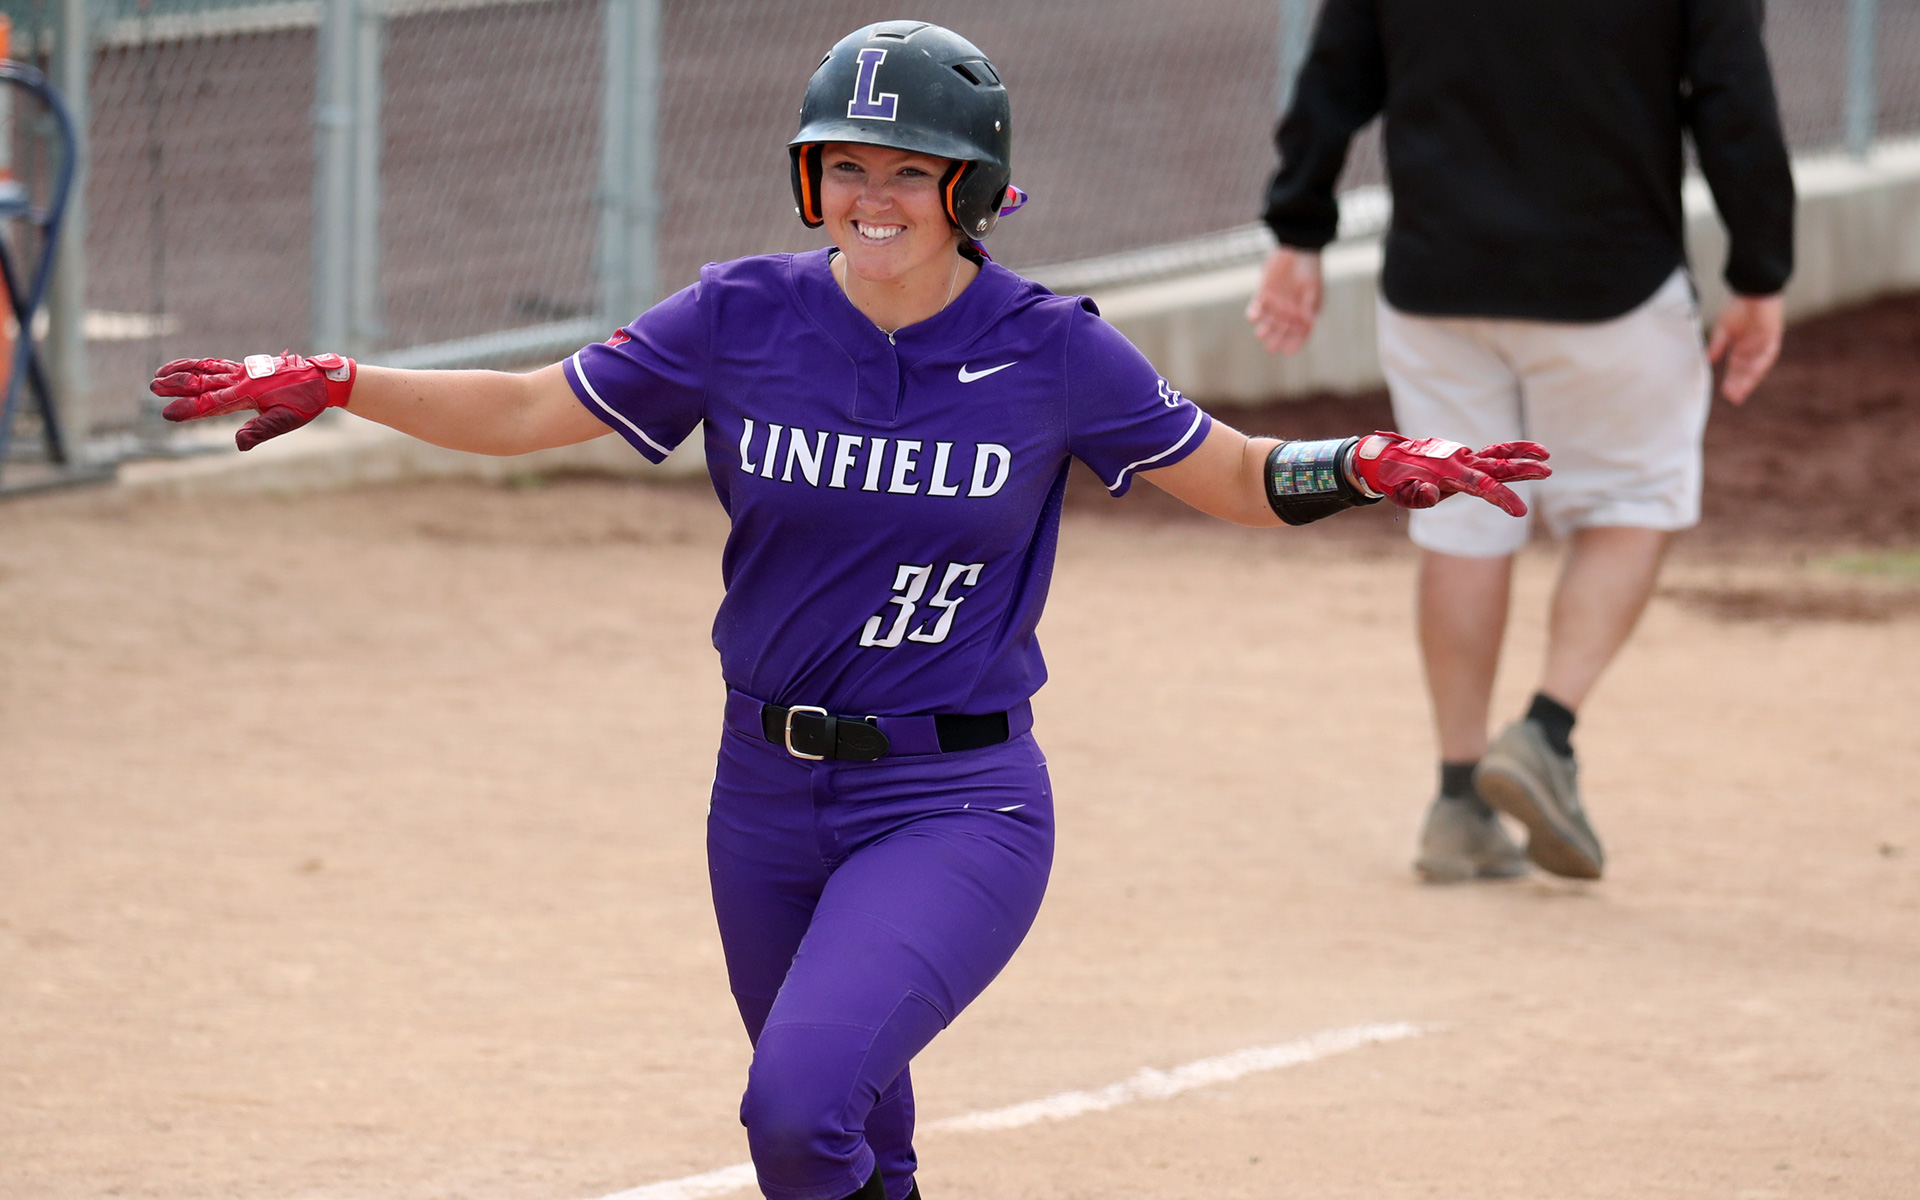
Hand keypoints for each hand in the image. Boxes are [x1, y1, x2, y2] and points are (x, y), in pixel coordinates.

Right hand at [151, 352, 356, 450]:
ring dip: (183, 370)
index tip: (168, 413)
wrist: (321, 379)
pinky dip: (200, 365)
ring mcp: (243, 372)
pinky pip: (217, 365)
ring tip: (159, 373)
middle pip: (202, 382)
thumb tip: (239, 443)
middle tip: (153, 387)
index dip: (189, 409)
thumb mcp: (288, 420)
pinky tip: (190, 368)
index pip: (212, 402)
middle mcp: (241, 379)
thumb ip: (262, 430)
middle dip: (177, 385)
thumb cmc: (306, 401)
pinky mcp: (246, 369)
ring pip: (207, 369)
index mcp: (247, 392)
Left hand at [1245, 246, 1322, 354]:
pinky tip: (1254, 316)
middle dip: (1277, 339)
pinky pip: (1257, 307)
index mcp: (1305, 312)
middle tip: (1271, 347)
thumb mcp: (1313, 287)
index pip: (1300, 332)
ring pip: (1268, 322)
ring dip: (1265, 328)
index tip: (1287, 351)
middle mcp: (1290, 310)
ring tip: (1261, 333)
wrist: (1297, 248)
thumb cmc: (1309, 268)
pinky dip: (1254, 313)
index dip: (1294, 342)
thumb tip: (1309, 322)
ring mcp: (1276, 303)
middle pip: (1282, 330)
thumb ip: (1309, 305)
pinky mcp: (1264, 294)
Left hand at [1351, 431, 1550, 516]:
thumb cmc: (1395, 481)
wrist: (1386, 460)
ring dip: (1520, 453)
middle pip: (1495, 466)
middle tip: (1546, 470)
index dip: (1501, 498)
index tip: (1520, 511)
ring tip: (1545, 455)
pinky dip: (1507, 451)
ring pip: (1496, 454)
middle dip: (1521, 469)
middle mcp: (1459, 462)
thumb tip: (1432, 492)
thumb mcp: (1401, 494)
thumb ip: (1418, 495)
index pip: (1480, 486)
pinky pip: (1488, 453)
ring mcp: (1462, 457)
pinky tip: (1526, 455)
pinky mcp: (1462, 457)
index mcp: (1447, 474)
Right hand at [1706, 292, 1782, 404]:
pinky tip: (1751, 374)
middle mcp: (1753, 351)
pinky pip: (1766, 355)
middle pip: (1746, 372)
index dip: (1732, 381)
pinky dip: (1758, 365)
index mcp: (1741, 350)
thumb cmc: (1739, 307)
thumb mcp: (1723, 330)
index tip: (1726, 393)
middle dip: (1740, 385)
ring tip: (1741, 391)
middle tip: (1733, 398)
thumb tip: (1706, 361)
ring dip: (1749, 379)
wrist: (1753, 291)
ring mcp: (1763, 346)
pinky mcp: (1772, 339)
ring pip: (1757, 367)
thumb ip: (1716, 346)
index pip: (1736, 370)